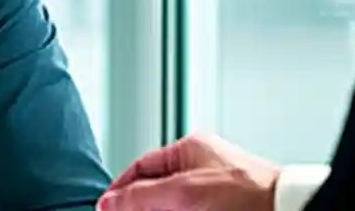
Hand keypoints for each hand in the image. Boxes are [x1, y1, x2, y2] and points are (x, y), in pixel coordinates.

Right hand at [98, 133, 279, 210]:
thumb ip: (142, 197)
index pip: (141, 167)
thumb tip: (109, 203)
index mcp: (191, 150)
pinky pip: (190, 210)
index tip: (106, 209)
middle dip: (138, 206)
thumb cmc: (249, 196)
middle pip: (155, 189)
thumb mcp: (183, 193)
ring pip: (173, 204)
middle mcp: (203, 168)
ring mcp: (215, 191)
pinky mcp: (225, 208)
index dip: (120, 190)